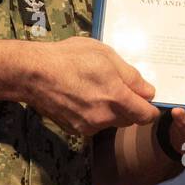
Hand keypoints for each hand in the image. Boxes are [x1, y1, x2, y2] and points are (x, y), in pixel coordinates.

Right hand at [22, 37, 158, 136]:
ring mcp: (89, 126)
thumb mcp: (105, 55)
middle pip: (130, 119)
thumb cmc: (69, 58)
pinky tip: (82, 97)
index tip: (146, 98)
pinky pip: (94, 124)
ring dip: (112, 111)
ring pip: (112, 122)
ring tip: (96, 89)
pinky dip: (95, 114)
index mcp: (116, 98)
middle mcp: (105, 117)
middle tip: (117, 86)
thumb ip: (130, 76)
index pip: (146, 115)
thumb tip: (148, 91)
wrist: (34, 73)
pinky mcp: (75, 129)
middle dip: (130, 106)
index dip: (150, 108)